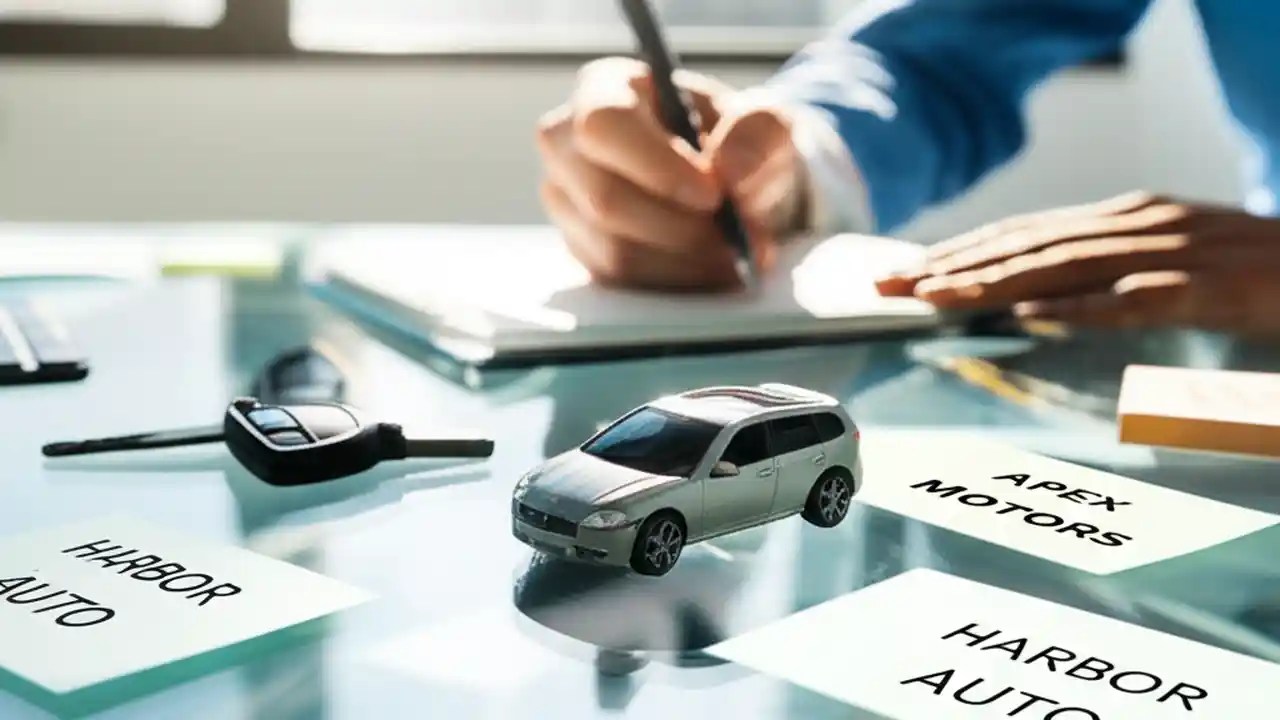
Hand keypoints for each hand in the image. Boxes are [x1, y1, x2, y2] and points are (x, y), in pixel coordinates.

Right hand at [536, 57, 806, 290]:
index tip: (714, 195)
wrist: (728, 184)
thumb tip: (731, 171)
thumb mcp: (764, 123)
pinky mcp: (581, 247)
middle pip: (604, 199)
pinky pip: (621, 279)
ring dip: (687, 259)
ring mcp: (566, 200)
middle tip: (743, 237)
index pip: (604, 125)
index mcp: (604, 88)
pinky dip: (677, 279)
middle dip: (683, 228)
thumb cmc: (734, 141)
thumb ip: (758, 134)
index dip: (657, 166)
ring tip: (741, 254)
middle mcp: (567, 143)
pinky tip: (716, 267)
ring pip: (615, 248)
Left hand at [876, 192, 1279, 334]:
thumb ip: (1101, 271)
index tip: (904, 272)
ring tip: (937, 298)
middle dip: (952, 265)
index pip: (1023, 233)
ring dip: (995, 282)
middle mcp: (1137, 224)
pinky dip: (1081, 306)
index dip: (960, 251)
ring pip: (1065, 265)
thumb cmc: (1245, 269)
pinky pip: (1135, 298)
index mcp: (1123, 218)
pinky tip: (1033, 315)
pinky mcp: (1208, 286)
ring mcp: (1172, 252)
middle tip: (890, 287)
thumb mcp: (1163, 259)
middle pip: (1028, 244)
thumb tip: (1030, 296)